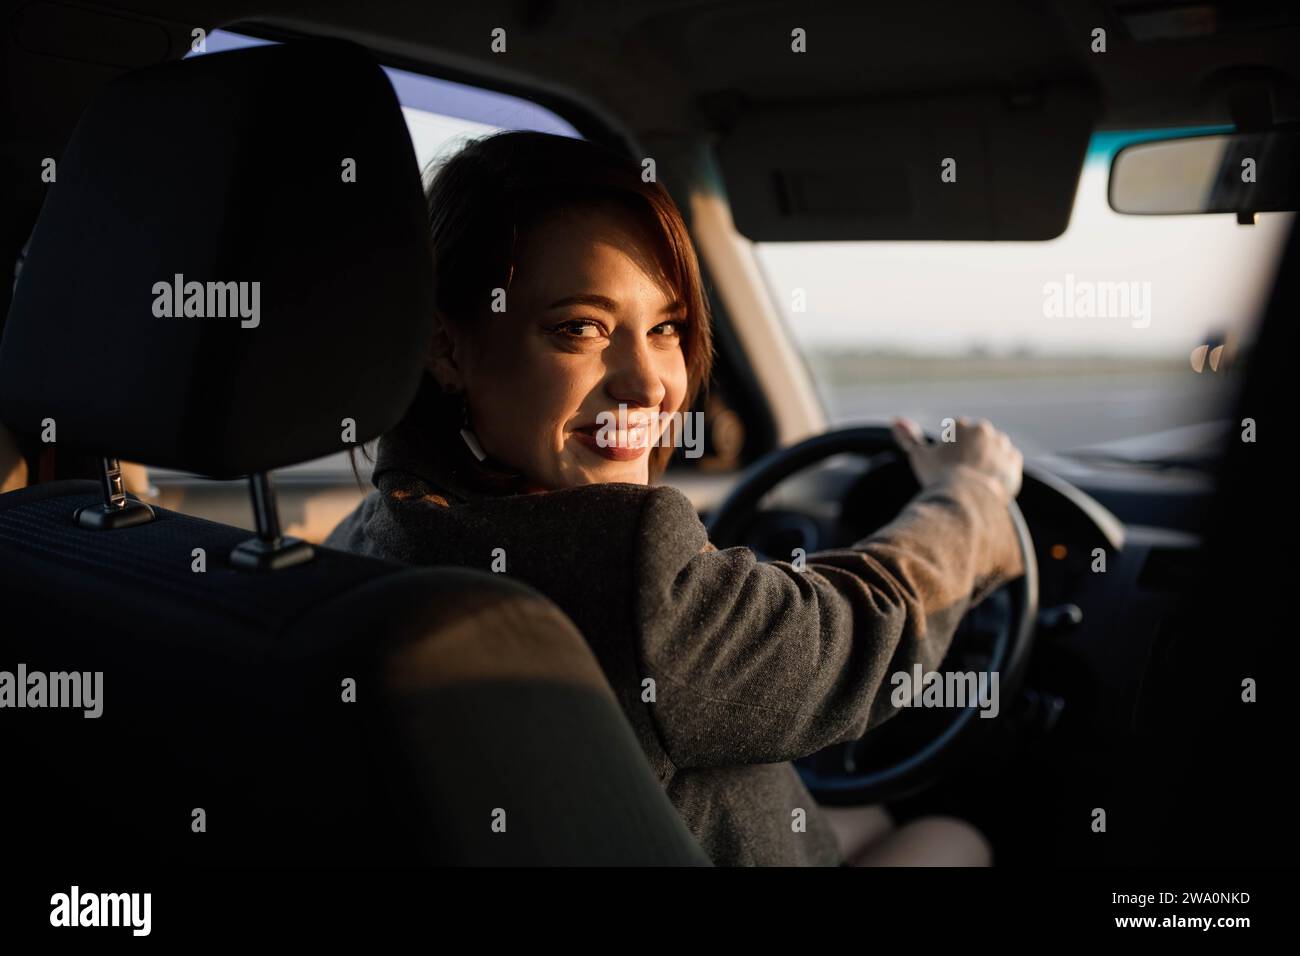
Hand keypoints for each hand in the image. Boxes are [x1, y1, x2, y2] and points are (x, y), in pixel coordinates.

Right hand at [890, 416, 1022, 503]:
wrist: (968, 497)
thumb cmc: (940, 477)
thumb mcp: (920, 456)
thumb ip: (909, 438)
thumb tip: (895, 420)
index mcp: (960, 425)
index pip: (956, 435)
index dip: (951, 453)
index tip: (948, 468)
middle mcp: (983, 429)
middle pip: (976, 441)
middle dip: (971, 454)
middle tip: (962, 476)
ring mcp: (1000, 444)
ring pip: (994, 450)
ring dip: (988, 461)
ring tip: (976, 481)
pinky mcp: (1014, 460)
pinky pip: (1009, 462)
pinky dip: (1002, 471)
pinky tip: (990, 483)